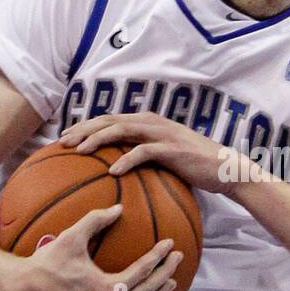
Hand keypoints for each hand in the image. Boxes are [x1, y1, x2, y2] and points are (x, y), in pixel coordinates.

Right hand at [0, 203, 182, 290]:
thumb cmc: (45, 264)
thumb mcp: (70, 237)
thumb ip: (96, 220)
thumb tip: (118, 208)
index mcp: (106, 290)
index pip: (142, 272)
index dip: (158, 257)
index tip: (169, 244)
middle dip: (165, 274)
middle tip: (177, 258)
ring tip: (170, 283)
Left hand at [59, 112, 262, 194]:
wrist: (227, 169)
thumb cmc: (196, 166)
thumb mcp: (166, 158)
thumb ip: (145, 156)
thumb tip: (121, 170)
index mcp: (149, 123)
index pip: (111, 119)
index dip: (86, 125)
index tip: (66, 136)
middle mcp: (153, 122)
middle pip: (110, 119)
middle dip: (84, 128)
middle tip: (63, 141)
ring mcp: (163, 134)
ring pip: (122, 130)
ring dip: (98, 139)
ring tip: (79, 151)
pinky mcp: (173, 149)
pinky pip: (144, 152)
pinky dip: (126, 160)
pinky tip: (112, 172)